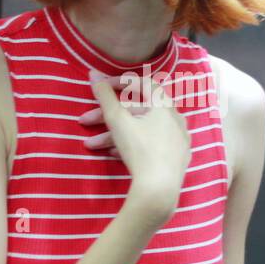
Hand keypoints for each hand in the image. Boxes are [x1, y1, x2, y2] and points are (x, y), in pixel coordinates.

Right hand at [81, 69, 190, 214]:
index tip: (102, 88)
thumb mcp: (118, 121)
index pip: (144, 84)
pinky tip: (114, 155)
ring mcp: (178, 140)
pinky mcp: (177, 159)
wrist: (159, 190)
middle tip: (86, 122)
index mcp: (165, 105)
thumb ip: (105, 96)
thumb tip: (93, 73)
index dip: (121, 83)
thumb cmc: (140, 150)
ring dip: (115, 135)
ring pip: (142, 130)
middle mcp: (176, 119)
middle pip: (138, 111)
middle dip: (108, 117)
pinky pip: (153, 145)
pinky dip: (132, 145)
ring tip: (92, 146)